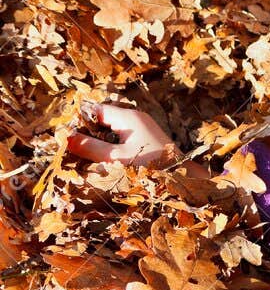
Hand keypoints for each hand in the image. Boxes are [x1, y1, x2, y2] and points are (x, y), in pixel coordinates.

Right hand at [63, 101, 178, 167]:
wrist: (186, 178)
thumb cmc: (152, 168)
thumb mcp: (116, 158)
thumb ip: (90, 148)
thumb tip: (64, 137)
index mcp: (128, 117)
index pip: (95, 111)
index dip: (80, 122)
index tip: (68, 136)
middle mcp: (137, 118)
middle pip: (104, 119)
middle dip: (89, 132)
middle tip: (75, 147)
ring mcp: (144, 128)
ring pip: (113, 129)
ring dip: (101, 140)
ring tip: (88, 154)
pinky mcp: (149, 139)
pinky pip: (124, 137)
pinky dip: (113, 145)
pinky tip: (108, 158)